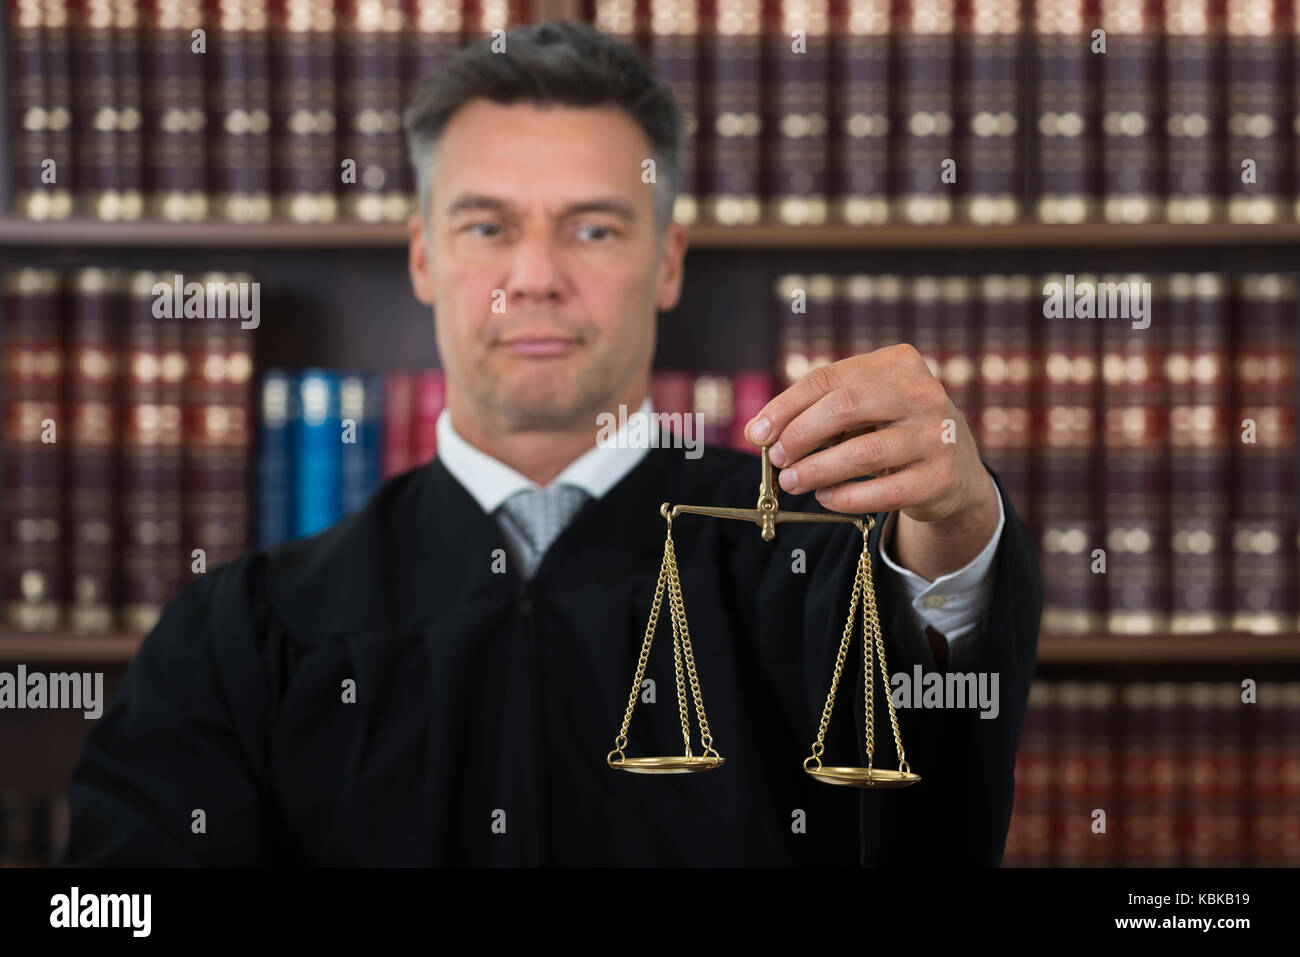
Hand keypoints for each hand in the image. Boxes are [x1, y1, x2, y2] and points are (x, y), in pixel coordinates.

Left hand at [744, 343, 993, 527]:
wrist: (957, 469)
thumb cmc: (893, 430)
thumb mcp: (866, 406)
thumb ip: (820, 410)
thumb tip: (759, 432)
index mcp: (897, 363)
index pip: (828, 379)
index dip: (786, 406)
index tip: (757, 433)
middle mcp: (921, 393)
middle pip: (845, 407)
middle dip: (800, 435)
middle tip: (776, 459)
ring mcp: (936, 435)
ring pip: (863, 452)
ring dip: (817, 470)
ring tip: (791, 482)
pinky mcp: (940, 478)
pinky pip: (883, 492)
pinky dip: (845, 497)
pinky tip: (825, 497)